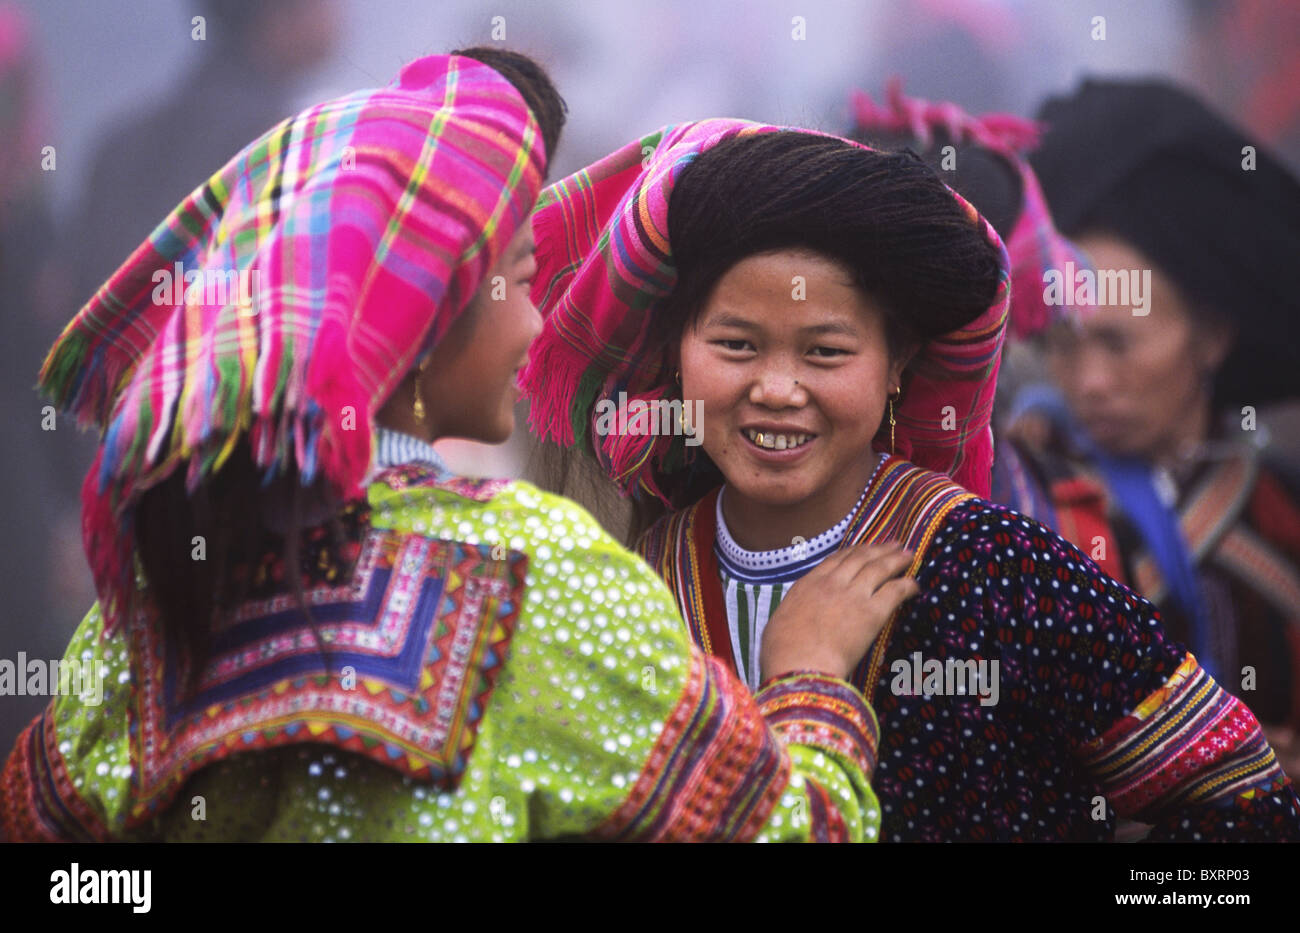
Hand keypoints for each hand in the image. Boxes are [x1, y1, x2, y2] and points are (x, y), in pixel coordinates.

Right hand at [760, 543, 919, 682]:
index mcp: (807, 585)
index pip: (835, 560)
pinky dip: (907, 585)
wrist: (799, 666)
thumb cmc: (782, 654)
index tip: (864, 549)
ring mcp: (852, 595)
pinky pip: (895, 592)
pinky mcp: (872, 613)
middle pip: (860, 558)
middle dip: (878, 549)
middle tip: (893, 544)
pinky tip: (915, 585)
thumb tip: (791, 620)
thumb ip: (791, 614)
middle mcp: (831, 583)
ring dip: (896, 560)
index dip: (853, 552)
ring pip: (879, 568)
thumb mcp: (778, 624)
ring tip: (908, 555)